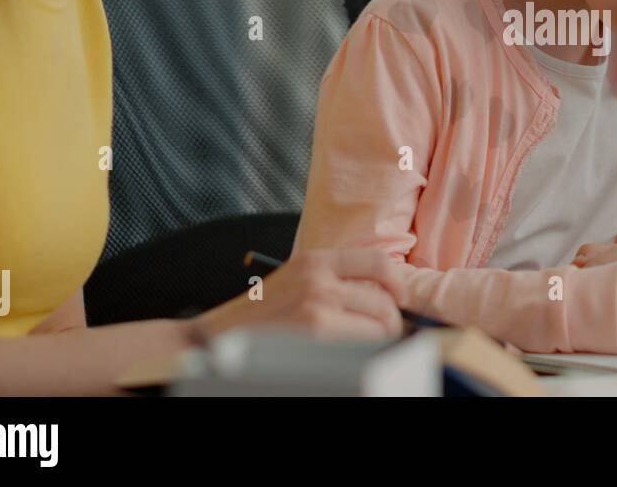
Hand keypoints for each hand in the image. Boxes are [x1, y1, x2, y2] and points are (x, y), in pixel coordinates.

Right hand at [192, 248, 405, 343]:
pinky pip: (361, 344)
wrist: (216, 338)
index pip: (378, 263)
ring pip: (378, 324)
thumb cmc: (260, 317)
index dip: (398, 284)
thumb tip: (384, 297)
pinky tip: (345, 357)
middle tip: (383, 335)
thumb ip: (334, 281)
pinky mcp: (316, 331)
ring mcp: (318, 304)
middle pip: (384, 299)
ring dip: (378, 340)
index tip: (400, 300)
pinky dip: (363, 354)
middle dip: (390, 322)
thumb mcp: (296, 282)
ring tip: (363, 348)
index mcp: (315, 260)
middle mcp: (319, 277)